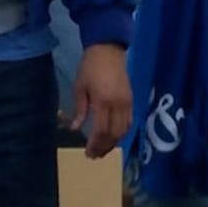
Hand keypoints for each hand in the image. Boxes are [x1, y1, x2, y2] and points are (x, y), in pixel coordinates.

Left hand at [72, 42, 132, 157]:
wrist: (108, 50)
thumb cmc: (90, 67)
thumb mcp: (79, 87)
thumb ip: (79, 109)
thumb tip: (76, 128)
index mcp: (103, 101)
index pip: (101, 130)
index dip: (95, 144)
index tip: (88, 153)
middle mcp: (117, 104)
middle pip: (114, 133)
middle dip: (104, 147)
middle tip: (95, 156)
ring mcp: (127, 102)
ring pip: (124, 130)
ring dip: (114, 142)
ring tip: (104, 150)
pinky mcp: (131, 100)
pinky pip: (129, 121)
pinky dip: (122, 133)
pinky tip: (114, 137)